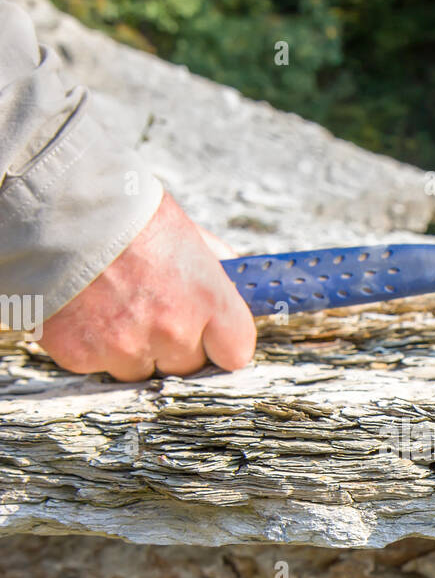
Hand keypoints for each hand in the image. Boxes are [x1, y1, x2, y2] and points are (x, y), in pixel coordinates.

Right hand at [40, 191, 256, 379]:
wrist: (54, 208)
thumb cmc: (121, 212)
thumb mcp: (181, 229)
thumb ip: (210, 262)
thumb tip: (232, 273)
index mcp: (206, 298)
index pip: (236, 351)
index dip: (222, 343)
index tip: (213, 336)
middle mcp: (172, 331)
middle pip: (186, 366)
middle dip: (173, 345)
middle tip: (151, 310)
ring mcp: (127, 347)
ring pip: (140, 370)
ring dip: (131, 348)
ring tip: (112, 304)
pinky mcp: (83, 356)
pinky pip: (98, 365)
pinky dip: (91, 344)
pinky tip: (84, 309)